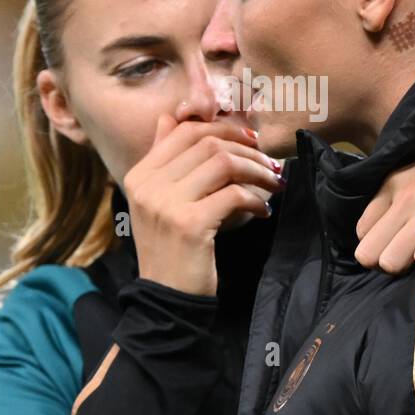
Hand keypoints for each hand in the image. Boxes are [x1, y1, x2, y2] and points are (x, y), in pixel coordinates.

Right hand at [124, 115, 283, 294]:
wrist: (166, 298)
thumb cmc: (171, 248)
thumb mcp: (159, 201)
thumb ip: (166, 160)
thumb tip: (172, 116)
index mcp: (140, 175)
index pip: (184, 131)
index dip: (223, 129)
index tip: (250, 140)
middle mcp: (148, 185)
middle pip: (207, 143)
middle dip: (247, 149)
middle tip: (270, 163)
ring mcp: (167, 204)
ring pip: (223, 163)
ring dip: (257, 171)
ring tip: (274, 184)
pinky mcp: (190, 224)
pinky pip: (234, 194)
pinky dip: (256, 199)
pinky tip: (264, 211)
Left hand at [355, 131, 414, 273]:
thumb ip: (396, 197)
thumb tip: (379, 234)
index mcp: (393, 182)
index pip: (362, 231)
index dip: (375, 244)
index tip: (392, 245)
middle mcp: (407, 197)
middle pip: (370, 253)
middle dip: (385, 260)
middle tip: (407, 257)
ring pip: (391, 261)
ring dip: (406, 264)